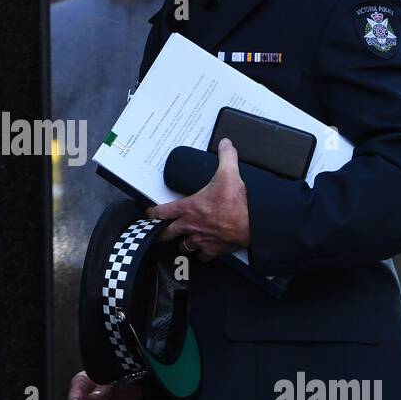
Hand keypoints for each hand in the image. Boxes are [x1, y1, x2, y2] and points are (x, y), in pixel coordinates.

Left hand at [145, 138, 250, 260]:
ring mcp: (201, 240)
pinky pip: (202, 256)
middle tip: (157, 234)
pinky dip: (202, 254)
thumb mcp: (229, 173)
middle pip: (168, 233)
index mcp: (189, 208)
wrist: (252, 225)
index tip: (148, 214)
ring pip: (184, 246)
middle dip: (161, 234)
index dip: (153, 213)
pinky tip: (203, 251)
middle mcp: (191, 226)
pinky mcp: (213, 250)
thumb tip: (226, 143)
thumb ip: (226, 157)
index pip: (163, 211)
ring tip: (182, 241)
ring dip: (183, 243)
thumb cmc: (236, 202)